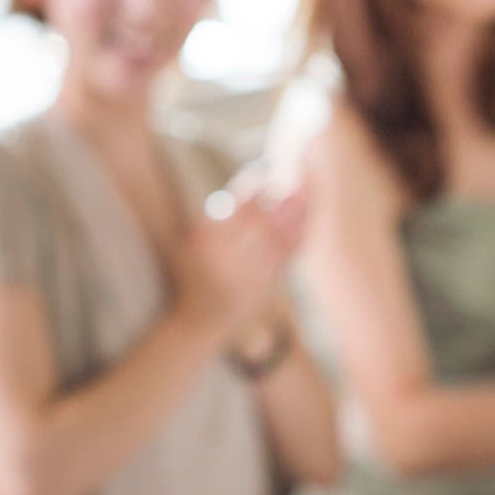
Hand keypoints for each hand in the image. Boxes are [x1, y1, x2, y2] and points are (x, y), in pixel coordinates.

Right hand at [171, 184, 305, 338]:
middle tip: (295, 177)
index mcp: (205, 242)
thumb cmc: (193, 275)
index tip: (265, 171)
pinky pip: (285, 258)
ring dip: (293, 213)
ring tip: (303, 192)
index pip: (233, 207)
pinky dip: (296, 236)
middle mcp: (226, 258)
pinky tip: (303, 221)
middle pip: (261, 220)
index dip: (253, 186)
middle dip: (280, 196)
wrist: (199, 323)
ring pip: (278, 238)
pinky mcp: (264, 289)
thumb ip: (214, 217)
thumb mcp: (190, 244)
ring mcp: (247, 275)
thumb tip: (246, 184)